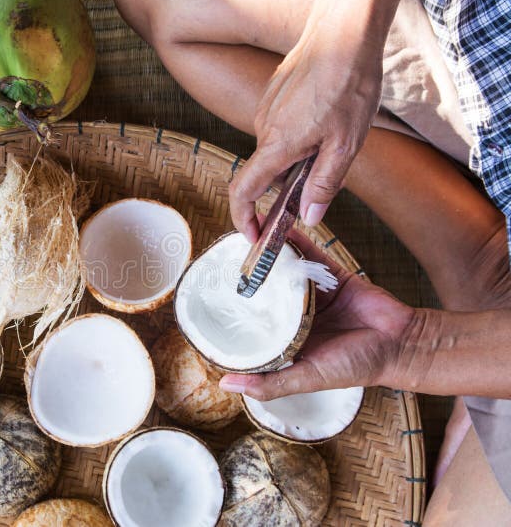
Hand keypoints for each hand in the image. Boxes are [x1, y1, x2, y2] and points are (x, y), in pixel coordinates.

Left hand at [219, 233, 414, 399]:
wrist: (402, 342)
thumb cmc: (356, 366)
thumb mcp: (308, 378)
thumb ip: (271, 383)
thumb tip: (225, 384)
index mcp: (288, 338)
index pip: (253, 324)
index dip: (233, 314)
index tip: (210, 302)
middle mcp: (296, 313)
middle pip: (265, 292)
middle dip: (245, 280)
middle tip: (219, 264)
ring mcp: (312, 291)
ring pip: (282, 270)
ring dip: (265, 256)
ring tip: (241, 240)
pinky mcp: (330, 273)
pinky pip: (308, 254)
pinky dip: (293, 241)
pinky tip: (274, 227)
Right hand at [230, 0, 399, 242]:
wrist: (345, 36)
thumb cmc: (349, 85)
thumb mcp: (346, 144)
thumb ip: (324, 184)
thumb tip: (309, 216)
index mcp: (278, 146)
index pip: (243, 191)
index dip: (243, 218)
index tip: (253, 234)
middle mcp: (263, 129)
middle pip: (264, 174)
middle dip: (286, 188)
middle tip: (319, 187)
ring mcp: (265, 111)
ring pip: (274, 151)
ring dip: (295, 161)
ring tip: (331, 144)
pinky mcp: (272, 98)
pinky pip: (278, 130)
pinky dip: (295, 139)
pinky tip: (323, 124)